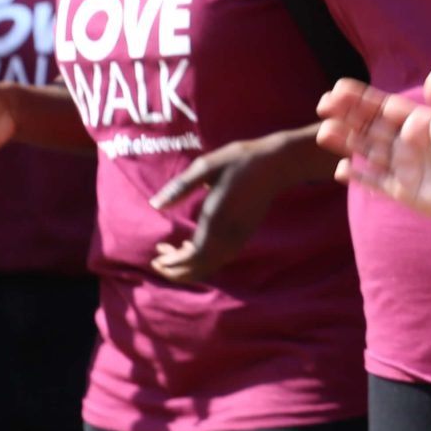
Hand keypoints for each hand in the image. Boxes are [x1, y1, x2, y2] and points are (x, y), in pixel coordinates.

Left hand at [149, 132, 304, 284]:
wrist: (275, 164)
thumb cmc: (239, 160)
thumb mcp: (205, 167)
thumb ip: (180, 187)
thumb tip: (154, 204)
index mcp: (217, 219)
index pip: (193, 258)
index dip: (173, 264)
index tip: (156, 258)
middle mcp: (229, 235)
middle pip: (200, 268)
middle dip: (176, 270)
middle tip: (156, 260)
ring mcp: (238, 238)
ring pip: (210, 265)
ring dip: (188, 266)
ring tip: (169, 251)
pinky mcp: (243, 236)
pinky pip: (219, 258)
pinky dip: (202, 260)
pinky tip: (190, 246)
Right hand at [314, 67, 430, 229]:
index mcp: (417, 122)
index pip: (383, 106)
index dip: (360, 98)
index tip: (338, 88)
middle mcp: (405, 141)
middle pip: (369, 126)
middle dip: (346, 115)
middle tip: (323, 106)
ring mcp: (402, 166)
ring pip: (367, 151)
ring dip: (346, 142)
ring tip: (324, 133)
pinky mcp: (403, 190)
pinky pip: (375, 181)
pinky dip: (359, 176)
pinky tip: (341, 169)